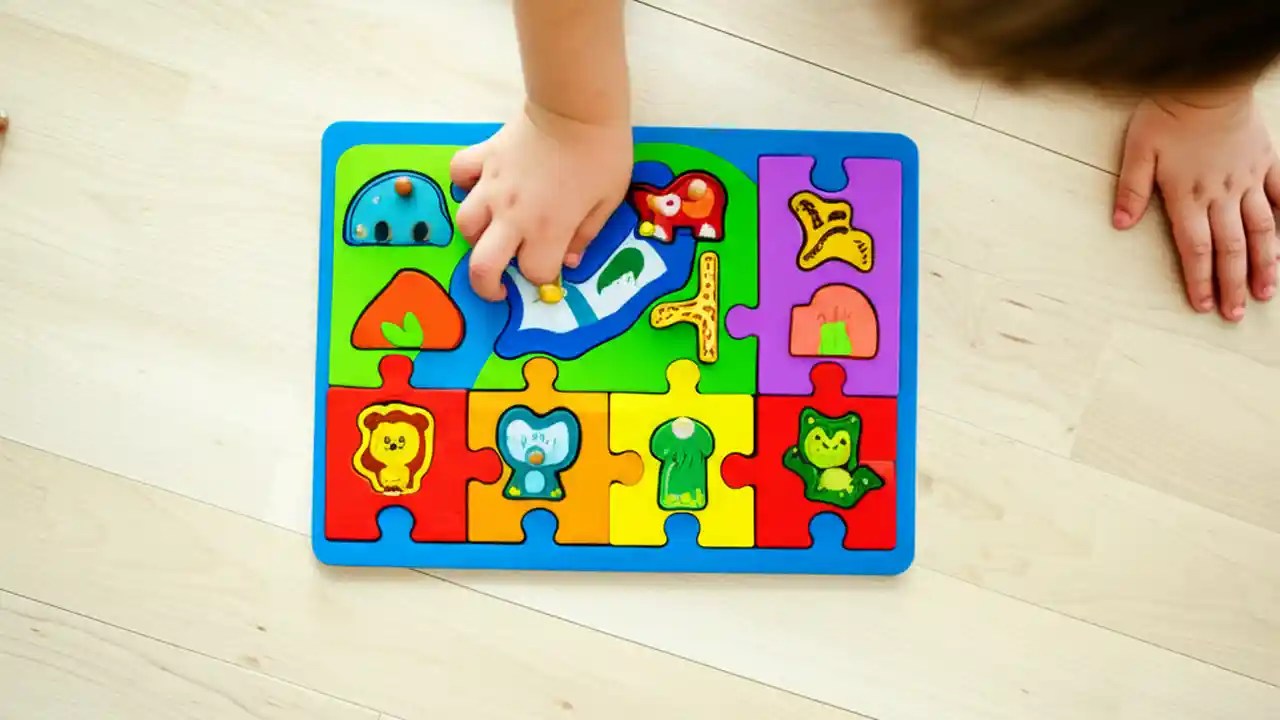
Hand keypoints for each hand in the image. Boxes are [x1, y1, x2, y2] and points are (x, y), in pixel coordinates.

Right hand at [449, 102, 632, 300]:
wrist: (577, 107)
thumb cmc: (602, 154)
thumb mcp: (607, 202)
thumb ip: (585, 236)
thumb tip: (570, 261)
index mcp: (547, 230)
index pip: (533, 272)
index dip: (543, 276)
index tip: (551, 268)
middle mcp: (513, 215)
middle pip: (482, 266)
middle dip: (487, 285)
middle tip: (498, 285)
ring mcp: (493, 186)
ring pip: (465, 225)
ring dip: (476, 236)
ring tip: (492, 234)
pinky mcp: (484, 157)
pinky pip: (459, 175)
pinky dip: (464, 185)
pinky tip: (479, 187)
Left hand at [1114, 90, 1279, 321]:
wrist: (1208, 80)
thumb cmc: (1167, 114)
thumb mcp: (1137, 151)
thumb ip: (1130, 190)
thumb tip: (1119, 224)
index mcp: (1187, 196)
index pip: (1195, 249)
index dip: (1199, 279)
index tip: (1204, 305)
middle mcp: (1221, 194)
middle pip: (1230, 248)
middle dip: (1233, 284)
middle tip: (1236, 315)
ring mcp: (1248, 179)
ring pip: (1262, 229)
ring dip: (1265, 263)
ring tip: (1267, 293)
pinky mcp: (1266, 160)